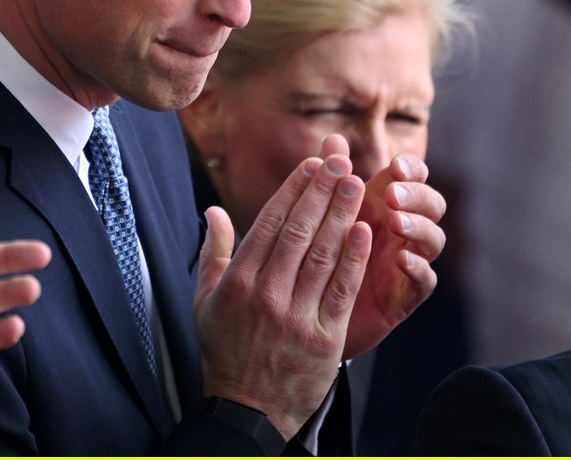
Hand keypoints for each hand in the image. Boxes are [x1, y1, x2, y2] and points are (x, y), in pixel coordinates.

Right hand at [194, 141, 371, 439]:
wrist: (246, 410)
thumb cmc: (225, 350)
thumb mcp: (205, 301)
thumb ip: (214, 252)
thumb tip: (213, 210)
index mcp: (238, 280)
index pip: (271, 223)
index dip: (294, 190)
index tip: (312, 164)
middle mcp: (265, 293)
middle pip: (299, 231)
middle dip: (322, 191)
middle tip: (341, 161)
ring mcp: (295, 315)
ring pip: (323, 254)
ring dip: (341, 215)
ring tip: (356, 184)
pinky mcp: (323, 338)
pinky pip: (341, 290)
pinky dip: (353, 258)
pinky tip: (365, 231)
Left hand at [336, 140, 445, 358]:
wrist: (308, 308)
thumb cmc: (318, 252)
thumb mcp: (322, 214)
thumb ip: (330, 175)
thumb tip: (333, 140)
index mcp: (385, 203)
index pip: (414, 176)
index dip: (412, 168)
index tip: (395, 166)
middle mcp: (403, 229)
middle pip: (432, 203)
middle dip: (417, 195)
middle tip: (391, 196)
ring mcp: (409, 261)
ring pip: (434, 239)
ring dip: (419, 226)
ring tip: (396, 222)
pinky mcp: (406, 295)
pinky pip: (426, 281)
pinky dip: (419, 268)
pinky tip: (402, 260)